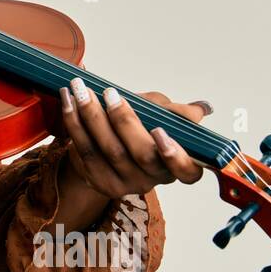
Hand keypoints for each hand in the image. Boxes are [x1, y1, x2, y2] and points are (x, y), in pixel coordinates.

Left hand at [58, 79, 210, 201]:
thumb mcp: (160, 116)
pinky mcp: (96, 180)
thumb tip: (202, 109)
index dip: (176, 156)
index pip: (187, 172)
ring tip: (80, 88)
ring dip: (91, 115)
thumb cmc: (137, 129)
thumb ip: (177, 112)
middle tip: (110, 93)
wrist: (101, 146)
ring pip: (108, 150)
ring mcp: (123, 183)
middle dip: (124, 121)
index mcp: (174, 165)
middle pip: (141, 154)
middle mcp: (151, 179)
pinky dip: (73, 122)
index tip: (161, 131)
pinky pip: (84, 149)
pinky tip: (68, 100)